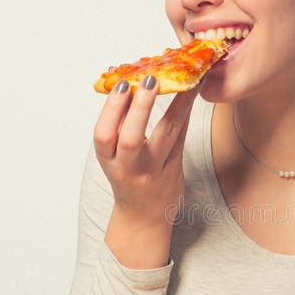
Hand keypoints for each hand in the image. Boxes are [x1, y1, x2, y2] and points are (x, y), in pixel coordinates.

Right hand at [94, 76, 197, 266]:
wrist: (144, 215)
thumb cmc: (127, 175)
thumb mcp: (114, 154)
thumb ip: (119, 123)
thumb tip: (124, 80)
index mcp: (109, 160)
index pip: (104, 135)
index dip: (112, 109)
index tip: (122, 83)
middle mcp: (129, 168)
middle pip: (131, 139)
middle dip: (139, 108)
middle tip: (149, 79)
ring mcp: (153, 171)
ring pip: (166, 136)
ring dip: (175, 105)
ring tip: (183, 80)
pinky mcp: (175, 170)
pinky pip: (182, 137)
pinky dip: (185, 114)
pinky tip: (191, 94)